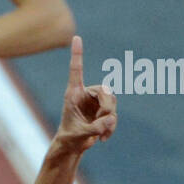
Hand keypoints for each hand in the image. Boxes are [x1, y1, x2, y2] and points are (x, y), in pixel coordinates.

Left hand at [55, 35, 116, 153]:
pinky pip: (114, 113)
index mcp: (73, 93)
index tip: (76, 37)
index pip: (76, 70)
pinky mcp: (103, 110)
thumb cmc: (69, 137)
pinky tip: (103, 137)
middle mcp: (85, 94)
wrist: (72, 146)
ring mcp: (95, 102)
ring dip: (110, 118)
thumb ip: (94, 127)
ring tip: (101, 134)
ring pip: (112, 102)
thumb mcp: (78, 134)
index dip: (77, 54)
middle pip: (105, 91)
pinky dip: (111, 126)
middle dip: (107, 107)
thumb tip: (110, 120)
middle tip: (104, 122)